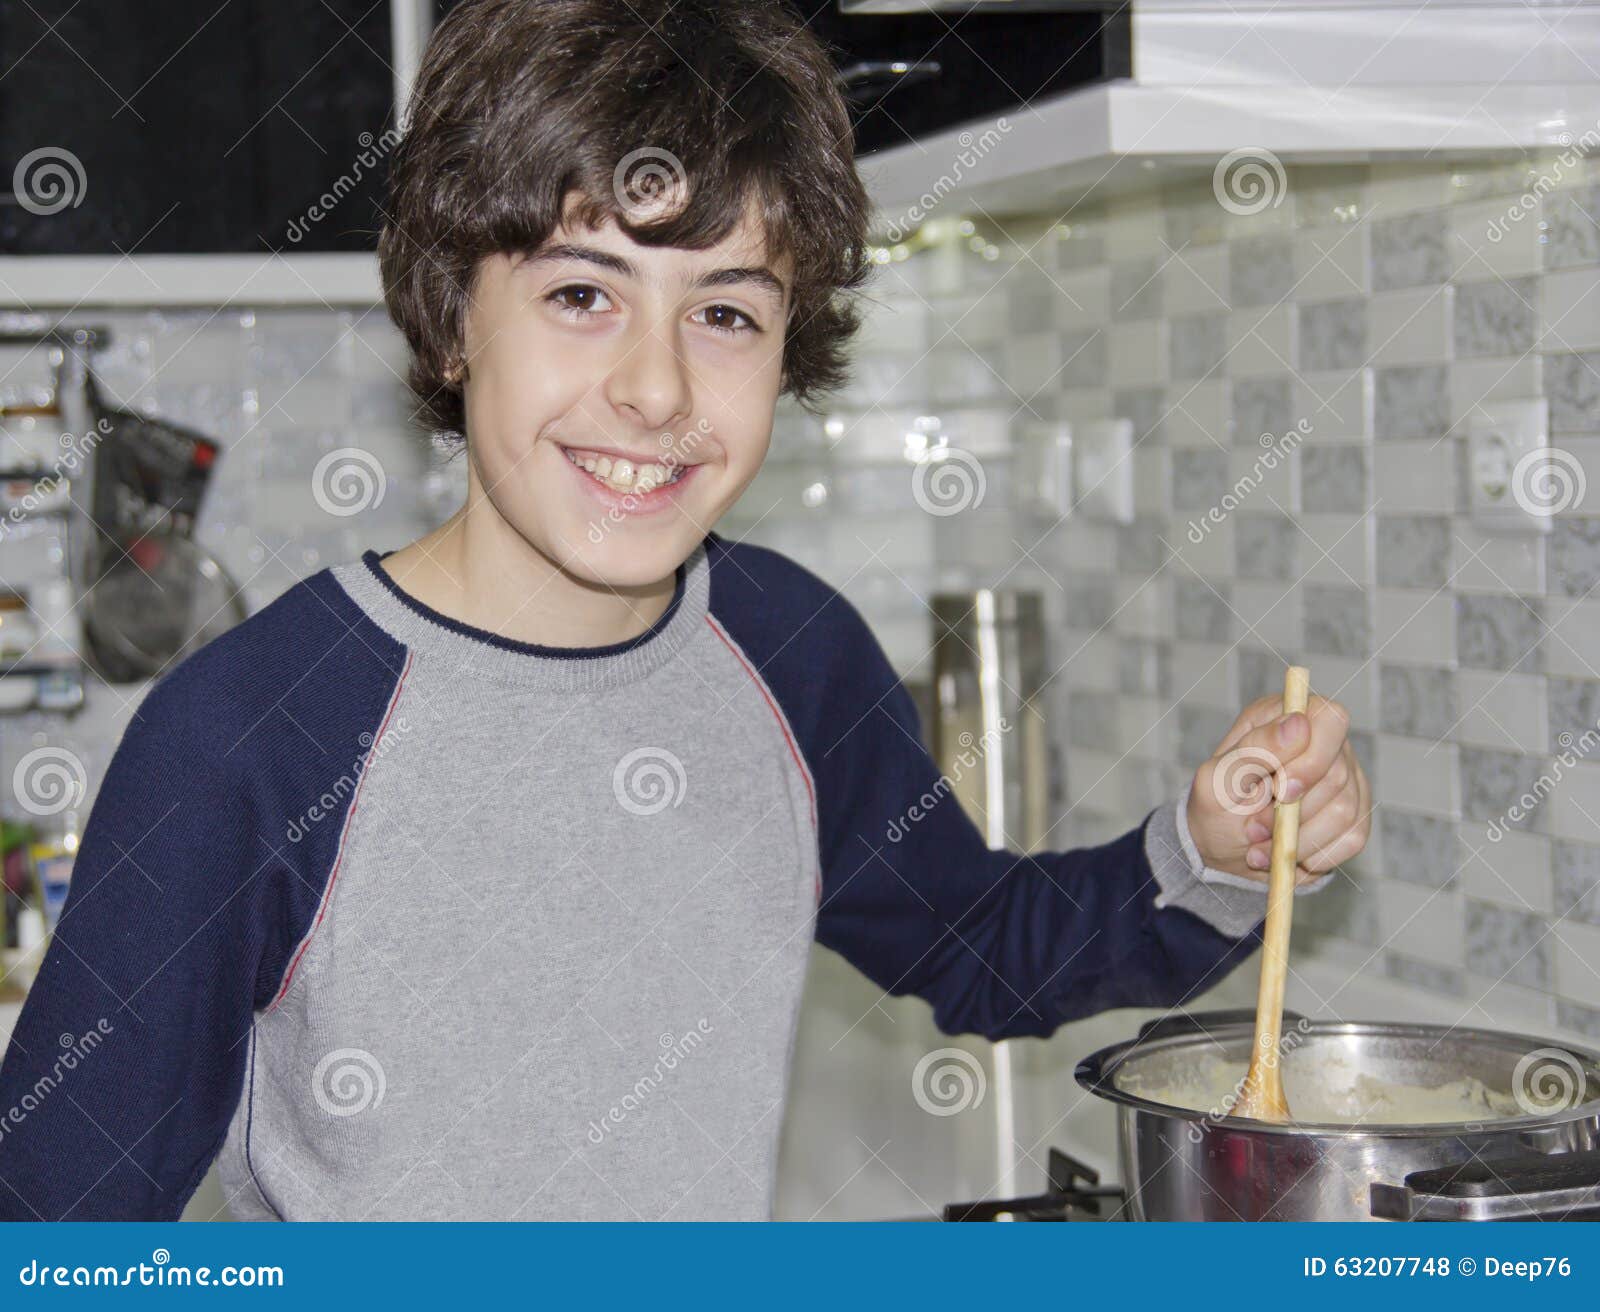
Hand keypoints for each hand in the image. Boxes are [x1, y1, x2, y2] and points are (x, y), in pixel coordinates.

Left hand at [1186, 693, 1370, 883]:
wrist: (1224, 853)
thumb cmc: (1217, 808)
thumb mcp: (1218, 780)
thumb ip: (1254, 749)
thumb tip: (1298, 722)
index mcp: (1285, 718)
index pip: (1329, 719)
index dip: (1311, 758)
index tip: (1279, 791)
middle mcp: (1323, 743)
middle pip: (1336, 774)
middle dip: (1290, 813)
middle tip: (1253, 828)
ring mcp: (1346, 779)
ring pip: (1344, 810)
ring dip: (1296, 839)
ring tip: (1261, 843)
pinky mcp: (1356, 815)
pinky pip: (1352, 837)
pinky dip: (1314, 854)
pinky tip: (1286, 852)